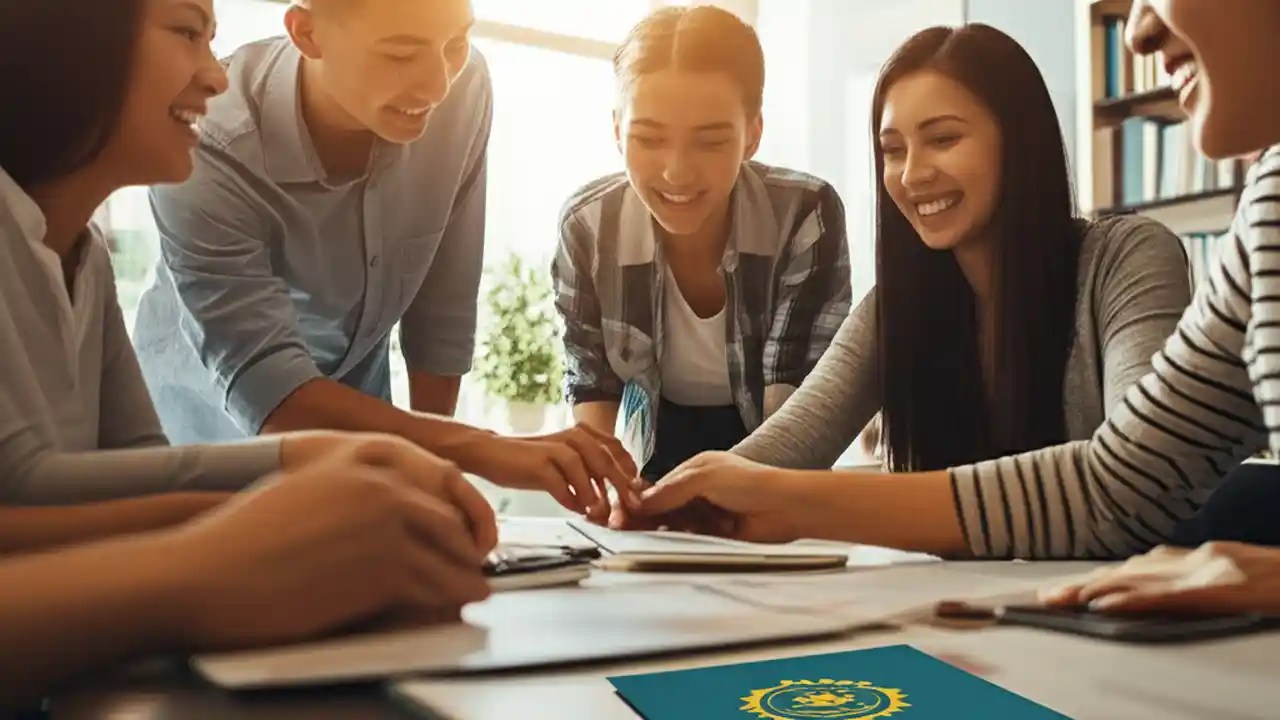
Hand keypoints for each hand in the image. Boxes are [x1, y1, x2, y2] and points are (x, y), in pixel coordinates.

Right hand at [166, 436, 496, 649]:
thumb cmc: (243, 539)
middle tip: (476, 569)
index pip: (442, 481)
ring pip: (452, 557)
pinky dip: (448, 603)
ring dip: (464, 580)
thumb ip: (353, 493)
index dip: (463, 511)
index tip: (470, 532)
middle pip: (453, 520)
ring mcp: (387, 526)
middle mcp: (382, 486)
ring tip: (472, 593)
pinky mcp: (384, 569)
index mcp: (364, 459)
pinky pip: (436, 589)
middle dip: (468, 549)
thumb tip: (390, 515)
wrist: (207, 574)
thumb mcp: (307, 490)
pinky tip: (451, 611)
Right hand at [467, 423, 641, 522]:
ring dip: (594, 495)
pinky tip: (574, 509)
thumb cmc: (532, 461)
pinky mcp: (538, 463)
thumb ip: (588, 474)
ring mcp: (554, 448)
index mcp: (581, 433)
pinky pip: (560, 484)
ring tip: (599, 513)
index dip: (628, 468)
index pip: (614, 447)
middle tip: (630, 506)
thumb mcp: (565, 463)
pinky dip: (570, 499)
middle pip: (603, 458)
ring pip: (583, 469)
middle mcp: (571, 436)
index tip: (636, 491)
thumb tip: (611, 497)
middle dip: (619, 485)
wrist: (493, 454)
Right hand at [633, 452, 803, 542]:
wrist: (786, 508)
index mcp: (695, 470)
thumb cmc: (752, 483)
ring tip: (637, 536)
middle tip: (621, 528)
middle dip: (644, 517)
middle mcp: (700, 491)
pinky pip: (689, 538)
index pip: (659, 486)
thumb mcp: (705, 477)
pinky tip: (663, 543)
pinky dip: (677, 540)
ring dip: (658, 529)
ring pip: (674, 524)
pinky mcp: (716, 535)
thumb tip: (641, 501)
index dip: (640, 499)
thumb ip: (671, 490)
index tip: (621, 512)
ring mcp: (708, 513)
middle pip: (664, 506)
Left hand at [1039, 542, 1279, 615]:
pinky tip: (1101, 605)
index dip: (1105, 576)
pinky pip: (1164, 597)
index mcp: (1205, 558)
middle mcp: (1199, 560)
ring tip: (1058, 599)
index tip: (1073, 585)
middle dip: (1086, 584)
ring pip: (1137, 580)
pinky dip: (1129, 599)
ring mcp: (1206, 573)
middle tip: (1048, 596)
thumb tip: (1164, 583)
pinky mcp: (1215, 590)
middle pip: (1131, 571)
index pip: (1144, 567)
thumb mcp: (1241, 576)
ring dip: (1091, 590)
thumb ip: (1203, 578)